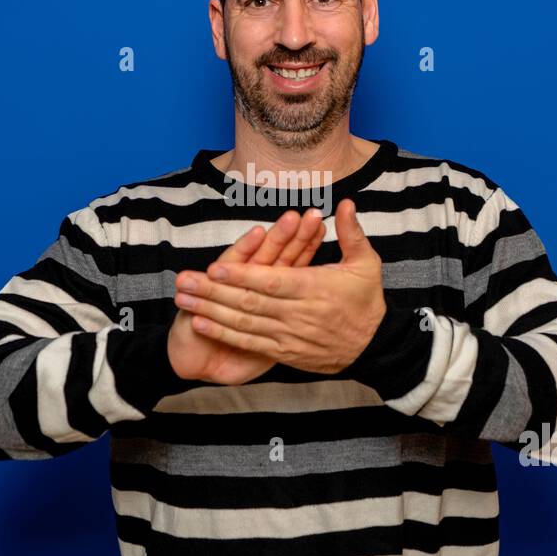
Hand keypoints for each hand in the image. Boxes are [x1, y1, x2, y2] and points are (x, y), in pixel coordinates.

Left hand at [172, 199, 386, 374]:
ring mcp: (289, 335)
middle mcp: (298, 314)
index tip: (214, 266)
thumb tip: (345, 203)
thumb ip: (352, 234)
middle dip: (213, 292)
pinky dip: (224, 334)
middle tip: (183, 281)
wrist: (373, 346)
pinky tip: (202, 323)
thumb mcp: (366, 264)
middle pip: (249, 302)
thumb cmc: (367, 301)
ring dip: (210, 312)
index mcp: (314, 288)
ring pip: (244, 323)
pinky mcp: (284, 352)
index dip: (241, 274)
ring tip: (183, 300)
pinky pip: (250, 343)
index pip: (272, 280)